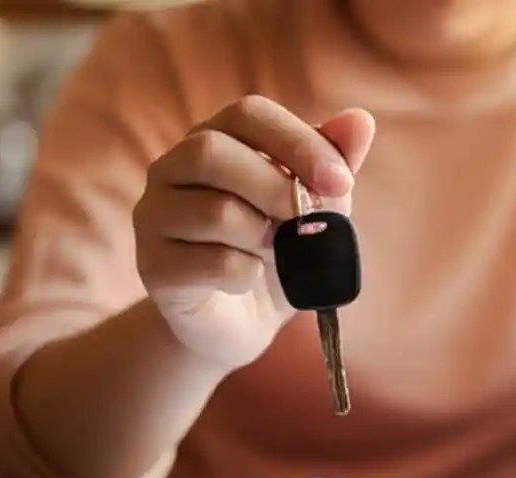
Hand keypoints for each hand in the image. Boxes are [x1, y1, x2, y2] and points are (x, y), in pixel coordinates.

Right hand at [134, 96, 375, 369]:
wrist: (239, 324)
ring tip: (276, 253)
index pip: (248, 114)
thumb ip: (333, 165)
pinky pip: (207, 262)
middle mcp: (171, 168)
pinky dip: (245, 273)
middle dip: (274, 187)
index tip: (341, 182)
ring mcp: (155, 216)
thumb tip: (361, 120)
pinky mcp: (153, 267)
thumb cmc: (275, 254)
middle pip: (211, 151)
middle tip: (306, 220)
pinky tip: (249, 279)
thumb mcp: (314, 209)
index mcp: (214, 139)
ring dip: (263, 235)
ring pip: (212, 210)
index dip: (297, 142)